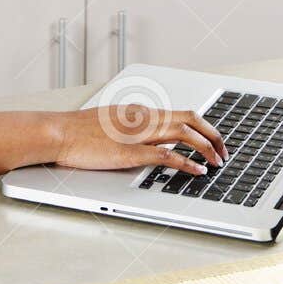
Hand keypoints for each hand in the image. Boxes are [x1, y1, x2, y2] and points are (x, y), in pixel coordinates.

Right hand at [53, 105, 227, 173]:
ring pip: (184, 133)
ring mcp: (137, 135)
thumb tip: (147, 136)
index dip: (204, 127)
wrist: (58, 132)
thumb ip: (131, 127)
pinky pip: (166, 155)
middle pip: (190, 119)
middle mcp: (143, 118)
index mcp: (140, 112)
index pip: (182, 114)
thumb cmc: (78, 130)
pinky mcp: (129, 153)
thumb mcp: (111, 122)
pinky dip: (186, 163)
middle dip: (213, 135)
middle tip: (225, 152)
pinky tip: (197, 171)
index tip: (214, 141)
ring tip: (217, 162)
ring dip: (206, 148)